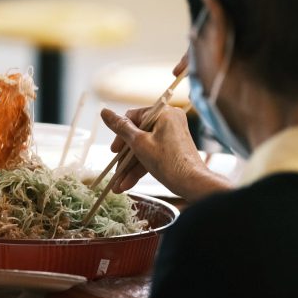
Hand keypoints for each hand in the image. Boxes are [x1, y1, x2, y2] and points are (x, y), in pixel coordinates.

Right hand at [101, 105, 226, 202]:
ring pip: (144, 148)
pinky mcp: (174, 149)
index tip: (114, 152)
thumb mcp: (139, 144)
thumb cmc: (167, 161)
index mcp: (163, 113)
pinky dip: (141, 167)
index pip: (133, 117)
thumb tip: (104, 112)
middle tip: (115, 171)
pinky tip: (128, 184)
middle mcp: (169, 120)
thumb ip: (120, 128)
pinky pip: (153, 154)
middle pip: (138, 135)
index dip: (120, 135)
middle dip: (124, 158)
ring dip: (130, 167)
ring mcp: (172, 135)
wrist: (193, 183)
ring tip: (118, 186)